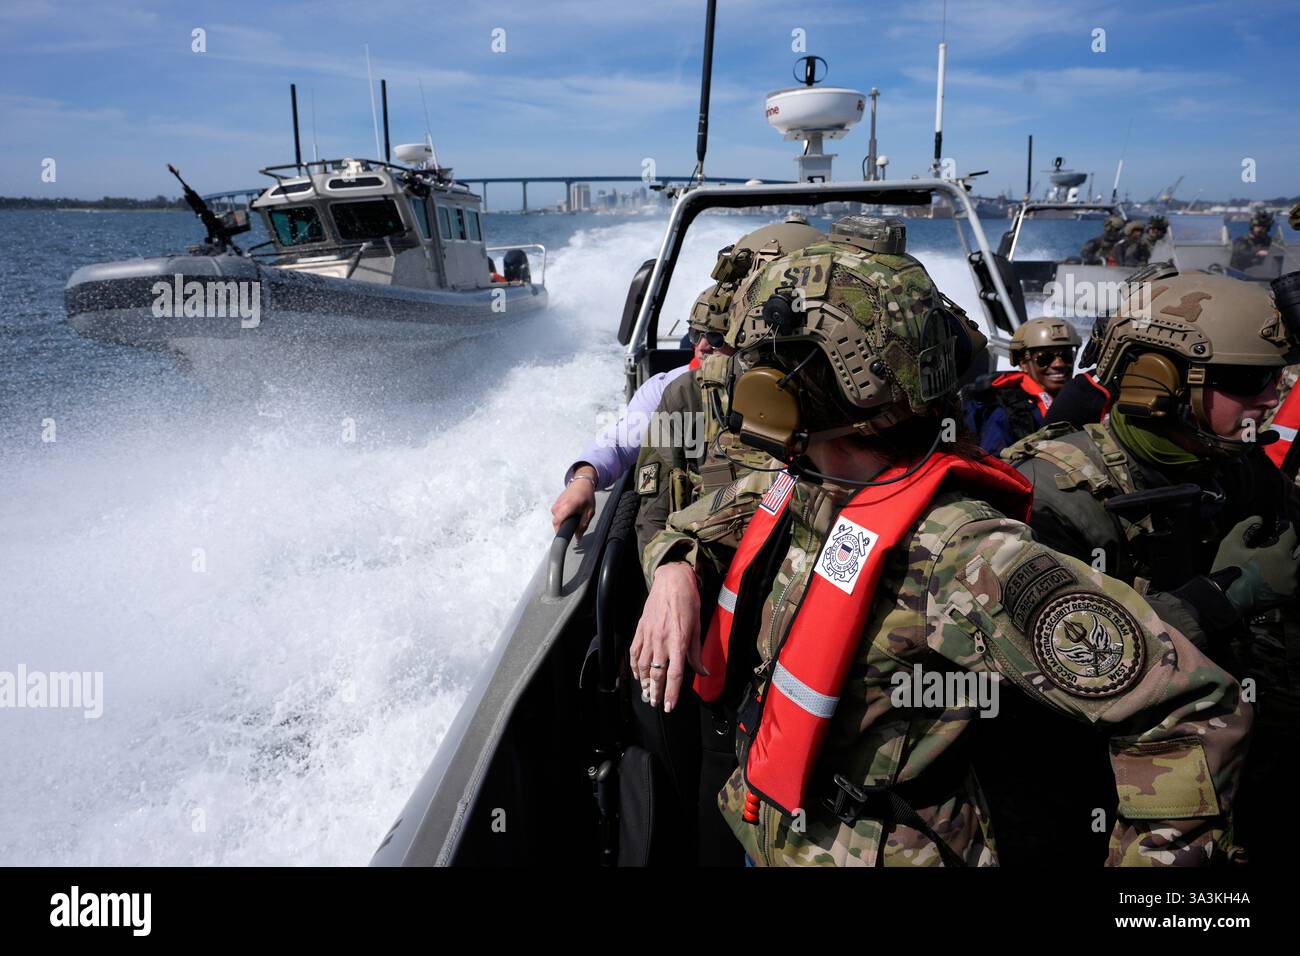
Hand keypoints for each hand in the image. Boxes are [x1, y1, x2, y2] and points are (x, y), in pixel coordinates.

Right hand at [550, 466, 596, 539]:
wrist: (581, 483)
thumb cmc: (586, 496)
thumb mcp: (589, 512)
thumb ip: (583, 525)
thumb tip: (578, 537)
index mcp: (568, 506)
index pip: (557, 522)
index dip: (559, 532)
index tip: (563, 538)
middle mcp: (559, 505)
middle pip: (557, 523)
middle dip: (564, 527)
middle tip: (575, 525)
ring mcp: (555, 504)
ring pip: (557, 519)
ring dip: (564, 521)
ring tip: (574, 516)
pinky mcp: (555, 504)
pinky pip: (557, 515)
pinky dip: (563, 516)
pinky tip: (570, 513)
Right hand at [630, 562, 705, 712]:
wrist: (671, 581)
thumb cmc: (688, 602)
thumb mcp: (697, 627)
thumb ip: (696, 653)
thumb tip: (703, 672)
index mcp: (679, 641)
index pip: (675, 674)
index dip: (672, 693)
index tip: (669, 706)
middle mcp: (662, 641)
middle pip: (656, 674)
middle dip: (656, 692)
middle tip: (655, 704)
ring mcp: (649, 636)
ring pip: (642, 666)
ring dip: (644, 682)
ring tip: (647, 693)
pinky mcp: (640, 629)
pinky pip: (634, 652)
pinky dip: (634, 666)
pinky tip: (637, 674)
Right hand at [1211, 515, 1299, 615]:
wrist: (1225, 599)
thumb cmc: (1228, 570)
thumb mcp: (1231, 544)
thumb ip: (1245, 527)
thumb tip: (1258, 519)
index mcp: (1278, 554)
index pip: (1291, 534)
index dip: (1285, 528)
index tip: (1281, 527)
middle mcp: (1290, 568)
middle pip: (1299, 552)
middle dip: (1290, 547)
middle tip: (1277, 547)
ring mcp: (1291, 583)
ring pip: (1295, 567)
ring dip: (1286, 562)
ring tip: (1271, 564)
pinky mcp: (1288, 595)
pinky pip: (1291, 581)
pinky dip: (1283, 576)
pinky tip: (1269, 576)